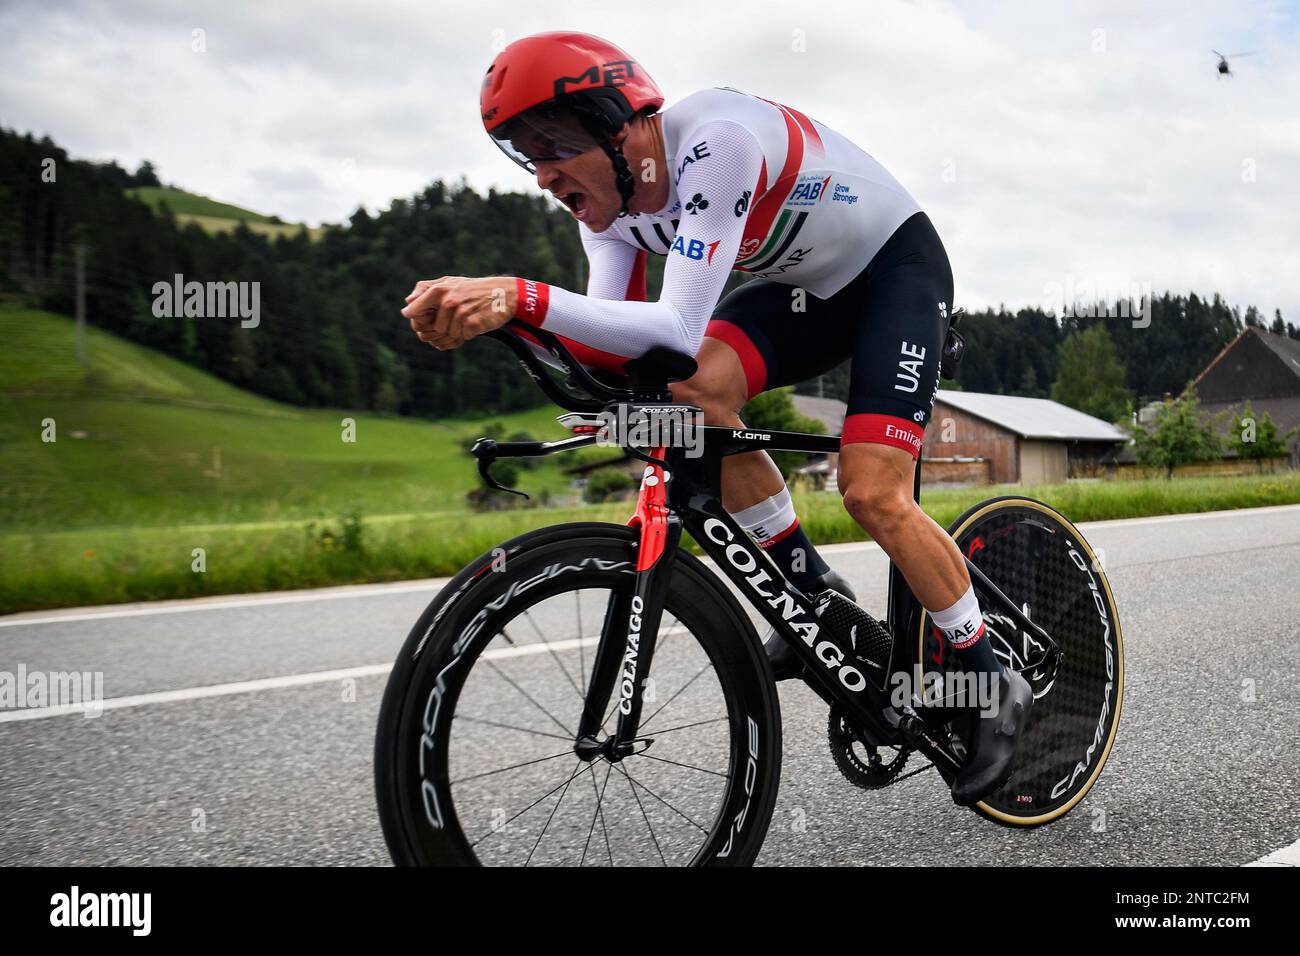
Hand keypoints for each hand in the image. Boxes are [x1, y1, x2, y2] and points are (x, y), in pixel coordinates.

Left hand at [401, 276, 516, 349]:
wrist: (504, 294)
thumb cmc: (473, 289)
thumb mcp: (449, 282)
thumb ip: (426, 289)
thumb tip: (408, 302)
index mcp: (439, 290)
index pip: (413, 312)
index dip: (415, 320)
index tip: (422, 323)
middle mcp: (448, 301)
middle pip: (433, 329)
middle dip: (440, 330)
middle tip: (449, 325)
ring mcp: (461, 313)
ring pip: (448, 336)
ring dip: (455, 334)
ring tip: (464, 323)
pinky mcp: (473, 324)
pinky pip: (462, 339)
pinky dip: (465, 337)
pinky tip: (472, 328)